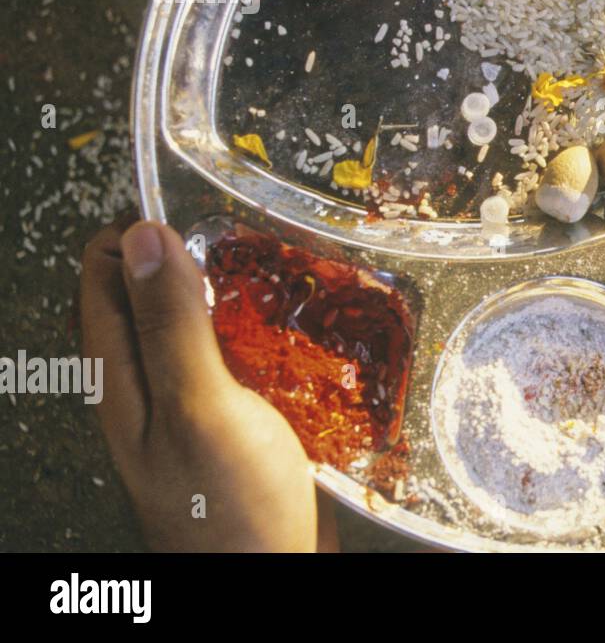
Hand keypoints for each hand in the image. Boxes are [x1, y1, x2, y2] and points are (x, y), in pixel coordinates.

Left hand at [80, 216, 335, 550]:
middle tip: (254, 249)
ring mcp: (192, 401)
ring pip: (206, 321)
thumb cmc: (229, 510)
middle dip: (201, 259)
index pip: (103, 272)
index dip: (143, 235)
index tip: (201, 222)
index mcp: (119, 375)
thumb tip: (145, 237)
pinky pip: (245, 355)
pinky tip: (304, 334)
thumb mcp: (197, 406)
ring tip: (287, 283)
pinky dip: (269, 334)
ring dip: (242, 297)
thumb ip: (169, 324)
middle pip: (157, 292)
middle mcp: (147, 382)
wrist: (272, 578)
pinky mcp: (237, 416)